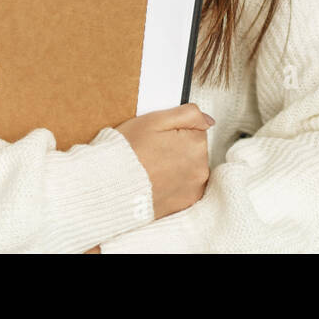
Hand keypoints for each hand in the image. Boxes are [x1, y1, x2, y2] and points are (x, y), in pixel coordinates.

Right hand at [115, 103, 213, 219]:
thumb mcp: (154, 120)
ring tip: (152, 168)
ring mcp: (194, 188)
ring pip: (190, 168)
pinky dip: (175, 184)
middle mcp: (201, 167)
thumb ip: (188, 114)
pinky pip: (186, 187)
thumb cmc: (128, 152)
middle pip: (194, 149)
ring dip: (177, 166)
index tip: (158, 137)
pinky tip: (157, 181)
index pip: (195, 128)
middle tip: (152, 152)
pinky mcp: (186, 204)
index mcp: (196, 143)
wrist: (109, 188)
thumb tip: (208, 120)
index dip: (174, 130)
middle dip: (178, 148)